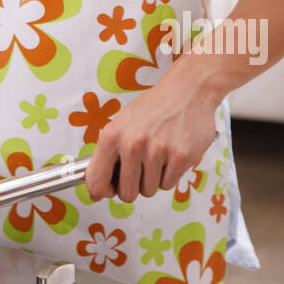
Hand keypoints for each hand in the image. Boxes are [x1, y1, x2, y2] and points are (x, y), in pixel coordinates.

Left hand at [84, 58, 221, 203]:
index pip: (97, 181)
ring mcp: (157, 151)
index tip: (110, 188)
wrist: (187, 89)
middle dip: (133, 186)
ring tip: (157, 155)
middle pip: (127, 193)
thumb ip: (106, 158)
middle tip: (139, 169)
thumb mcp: (121, 125)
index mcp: (112, 135)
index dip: (104, 190)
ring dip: (153, 179)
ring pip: (149, 190)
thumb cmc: (154, 107)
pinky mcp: (180, 157)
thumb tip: (95, 193)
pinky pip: (168, 185)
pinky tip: (170, 154)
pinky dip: (169, 175)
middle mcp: (132, 144)